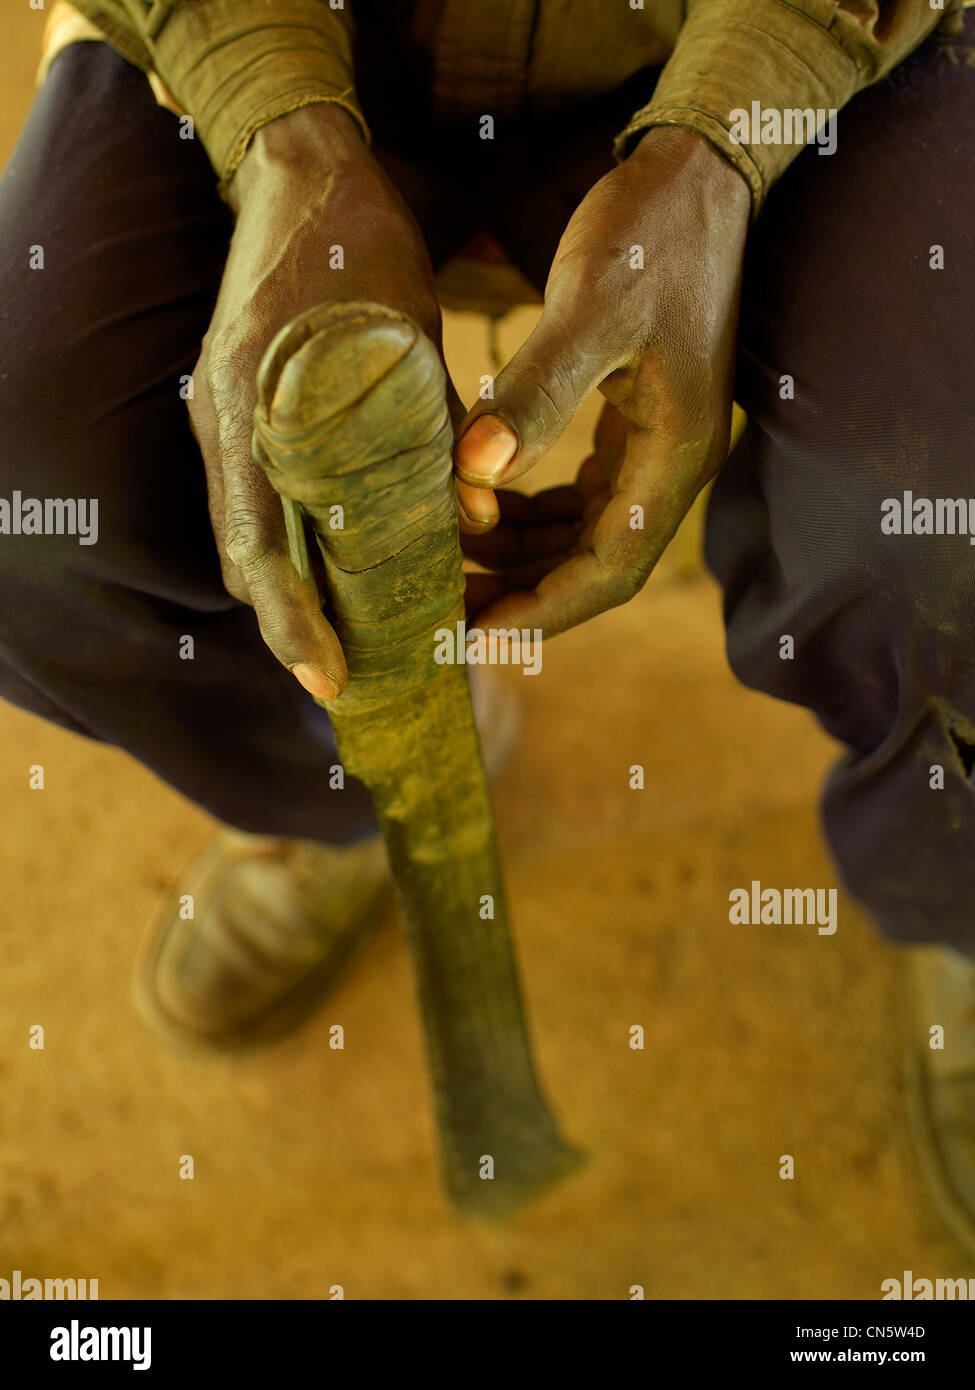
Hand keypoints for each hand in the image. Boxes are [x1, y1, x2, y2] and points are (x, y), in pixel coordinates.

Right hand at [189, 103, 493, 699]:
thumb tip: (476, 527)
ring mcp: (220, 417)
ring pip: (243, 537)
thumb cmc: (364, 248)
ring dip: (287, 596)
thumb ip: (437, 435)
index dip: (295, 623)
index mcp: (256, 408)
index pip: (261, 546)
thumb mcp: (412, 339)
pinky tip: (332, 570)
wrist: (301, 168)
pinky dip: (285, 549)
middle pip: (242, 560)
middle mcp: (223, 423)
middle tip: (343, 682)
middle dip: (289, 628)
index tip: (331, 679)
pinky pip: (249, 501)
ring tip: (343, 645)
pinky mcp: (233, 411)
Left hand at [453, 126, 749, 636]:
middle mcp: (671, 466)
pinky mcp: (634, 420)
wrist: (699, 171)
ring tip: (451, 566)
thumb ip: (536, 392)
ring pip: (584, 534)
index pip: (611, 570)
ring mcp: (654, 445)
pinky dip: (530, 511)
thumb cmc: (653, 232)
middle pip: (595, 566)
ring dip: (522, 557)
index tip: (477, 636)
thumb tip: (473, 472)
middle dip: (522, 595)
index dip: (543, 611)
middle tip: (445, 613)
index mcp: (675, 457)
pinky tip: (480, 506)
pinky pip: (580, 494)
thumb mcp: (591, 308)